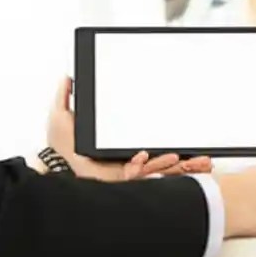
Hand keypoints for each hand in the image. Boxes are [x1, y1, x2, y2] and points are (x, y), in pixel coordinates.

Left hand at [44, 76, 211, 181]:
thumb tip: (68, 76)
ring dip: (178, 165)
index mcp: (117, 147)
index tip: (182, 136)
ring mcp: (124, 173)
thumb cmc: (57, 148)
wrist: (53, 169)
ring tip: (196, 161)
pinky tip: (167, 159)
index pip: (149, 143)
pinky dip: (157, 167)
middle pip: (161, 159)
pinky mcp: (122, 180)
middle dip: (184, 159)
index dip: (167, 142)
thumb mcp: (61, 114)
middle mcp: (124, 161)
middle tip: (202, 156)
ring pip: (160, 170)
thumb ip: (66, 95)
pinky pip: (147, 177)